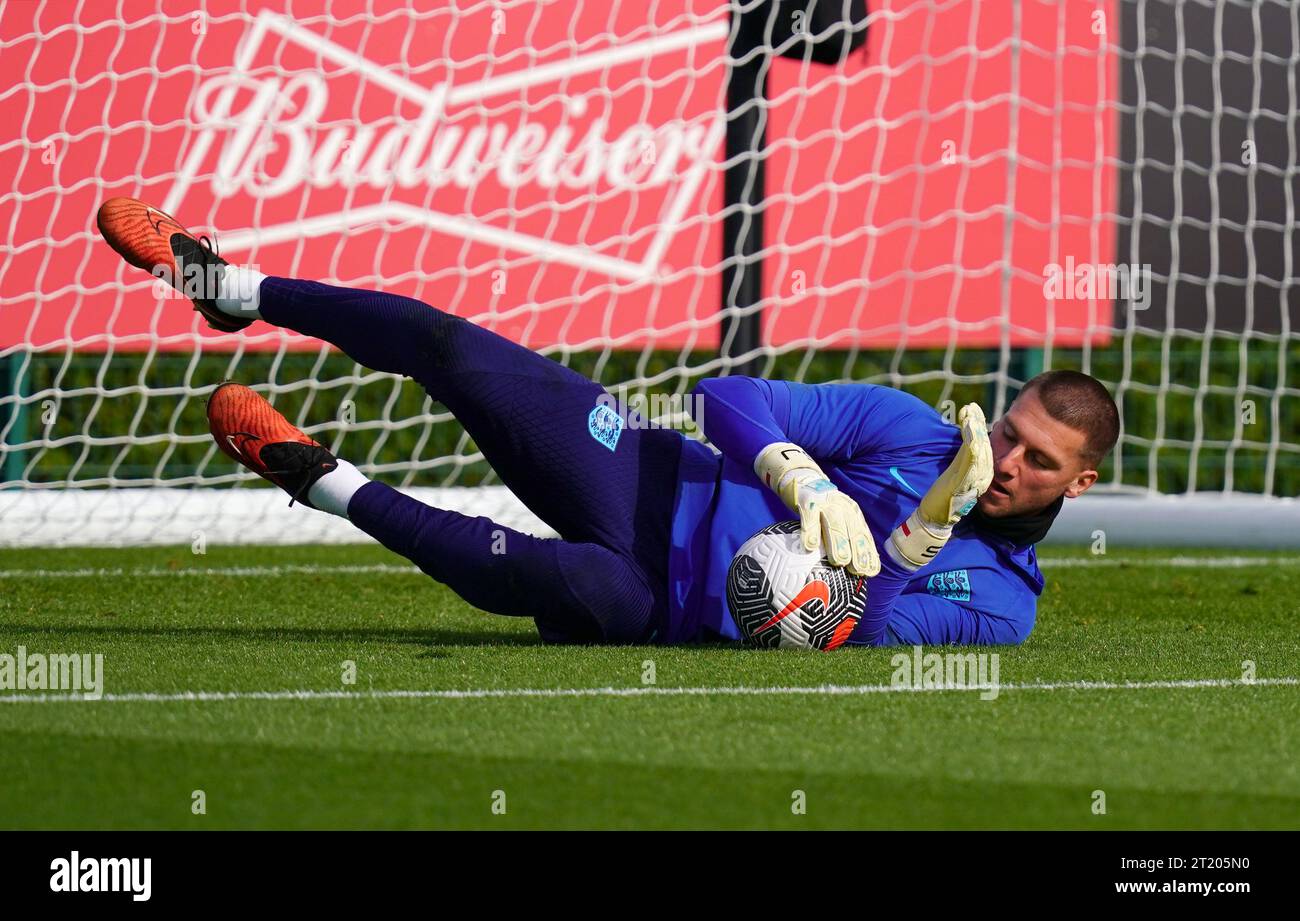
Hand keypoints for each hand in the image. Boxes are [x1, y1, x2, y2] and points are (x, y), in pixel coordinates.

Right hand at [755, 442, 880, 576]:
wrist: (802, 478)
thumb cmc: (820, 507)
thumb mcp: (837, 517)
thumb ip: (843, 536)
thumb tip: (850, 566)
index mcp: (852, 513)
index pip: (863, 535)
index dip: (868, 553)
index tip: (871, 572)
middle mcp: (842, 507)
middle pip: (852, 530)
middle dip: (858, 551)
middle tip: (858, 570)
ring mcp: (825, 503)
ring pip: (834, 523)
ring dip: (838, 542)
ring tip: (839, 561)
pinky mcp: (807, 500)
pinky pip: (809, 517)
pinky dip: (810, 531)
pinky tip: (810, 546)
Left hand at [918, 403, 993, 526]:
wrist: (935, 518)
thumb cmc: (943, 498)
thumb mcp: (954, 475)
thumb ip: (962, 462)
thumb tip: (965, 445)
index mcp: (976, 472)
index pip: (980, 445)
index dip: (977, 427)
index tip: (972, 410)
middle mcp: (978, 475)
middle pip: (983, 446)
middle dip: (978, 425)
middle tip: (973, 408)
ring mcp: (972, 480)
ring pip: (978, 453)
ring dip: (975, 433)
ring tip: (971, 416)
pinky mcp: (963, 484)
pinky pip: (971, 465)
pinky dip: (973, 450)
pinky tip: (972, 437)